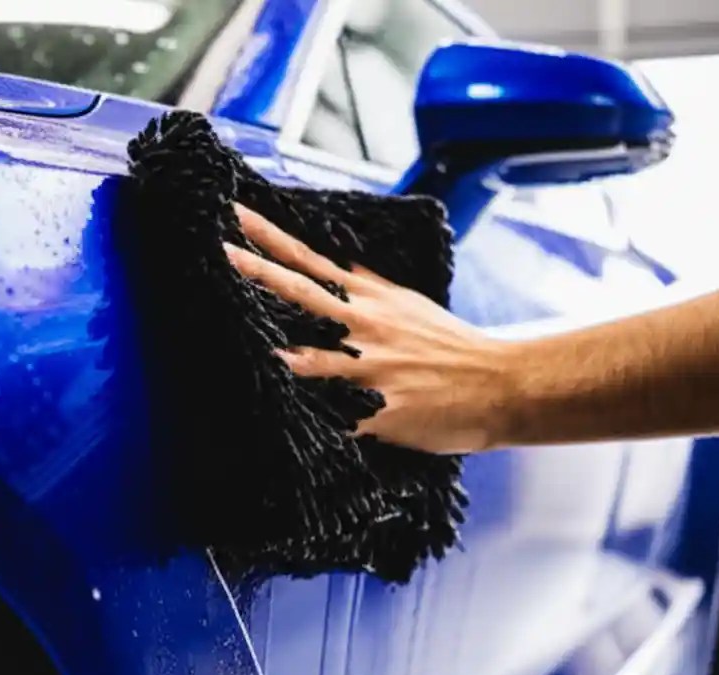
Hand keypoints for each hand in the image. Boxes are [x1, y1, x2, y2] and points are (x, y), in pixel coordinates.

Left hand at [226, 204, 516, 453]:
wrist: (499, 383)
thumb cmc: (448, 345)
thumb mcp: (405, 303)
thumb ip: (364, 287)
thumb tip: (330, 265)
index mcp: (368, 298)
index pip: (309, 259)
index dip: (270, 237)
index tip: (235, 214)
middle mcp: (364, 326)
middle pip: (301, 294)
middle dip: (258, 273)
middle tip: (219, 252)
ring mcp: (370, 369)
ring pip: (308, 357)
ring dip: (270, 349)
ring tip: (228, 337)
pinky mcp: (379, 411)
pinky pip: (333, 415)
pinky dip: (306, 416)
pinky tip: (273, 417)